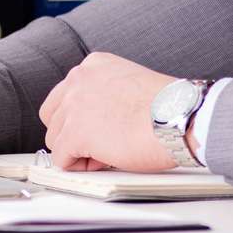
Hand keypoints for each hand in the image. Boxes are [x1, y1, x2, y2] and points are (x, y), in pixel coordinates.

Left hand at [38, 52, 176, 171]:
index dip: (82, 118)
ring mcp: (74, 105)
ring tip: (109, 151)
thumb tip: (92, 122)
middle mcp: (79, 79)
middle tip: (100, 143)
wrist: (180, 116)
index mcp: (94, 65)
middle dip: (71, 133)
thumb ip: (104, 95)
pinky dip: (80, 166)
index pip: (65, 95)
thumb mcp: (129, 85)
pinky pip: (62, 160)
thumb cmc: (168, 107)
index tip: (101, 127)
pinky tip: (105, 160)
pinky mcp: (75, 132)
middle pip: (53, 116)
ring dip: (78, 151)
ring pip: (55, 140)